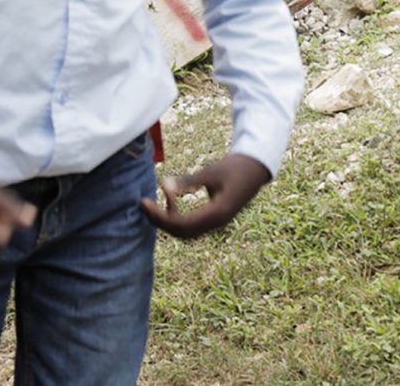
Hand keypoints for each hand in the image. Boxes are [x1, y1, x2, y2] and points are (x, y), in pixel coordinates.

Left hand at [140, 153, 270, 239]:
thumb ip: (188, 181)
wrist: (256, 168)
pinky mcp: (215, 218)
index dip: (159, 216)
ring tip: (153, 203)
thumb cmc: (235, 166)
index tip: (144, 202)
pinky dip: (177, 217)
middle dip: (159, 220)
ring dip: (167, 220)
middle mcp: (216, 223)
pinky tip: (169, 201)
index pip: (180, 223)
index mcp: (217, 213)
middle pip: (180, 232)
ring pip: (185, 231)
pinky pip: (191, 225)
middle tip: (143, 203)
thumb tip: (163, 184)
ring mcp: (216, 223)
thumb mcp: (211, 171)